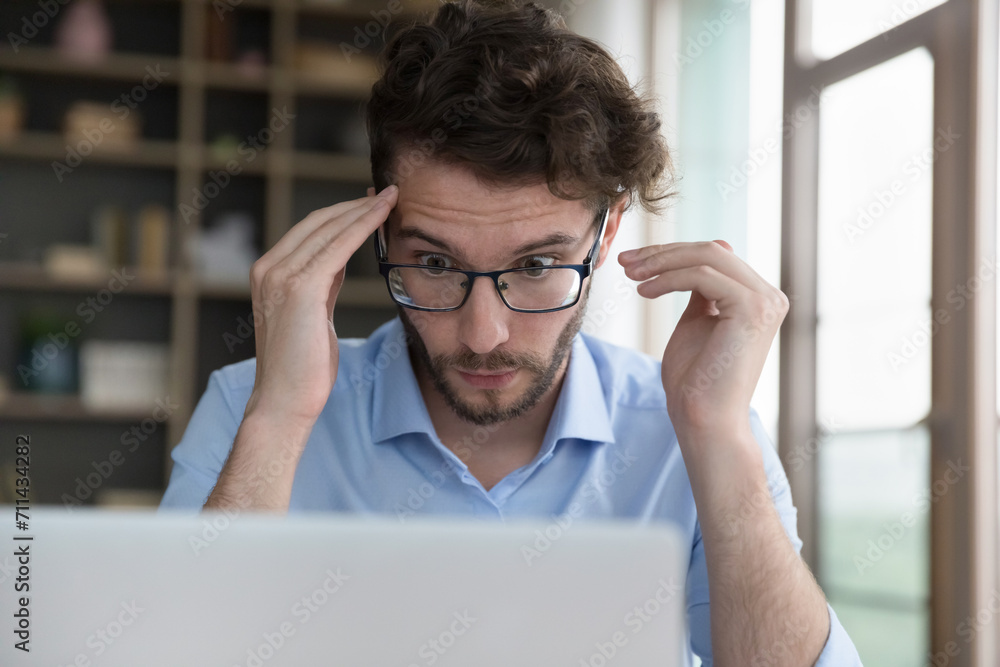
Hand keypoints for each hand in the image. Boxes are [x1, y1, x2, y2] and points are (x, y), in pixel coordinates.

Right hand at [245, 185, 398, 426]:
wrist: (286, 402)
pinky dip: (363, 225)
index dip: (343, 214)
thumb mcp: (313, 314)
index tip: (371, 202)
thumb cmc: (303, 367)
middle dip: (355, 205)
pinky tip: (383, 214)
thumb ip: (321, 284)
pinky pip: (338, 245)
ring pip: (329, 228)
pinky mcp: (300, 286)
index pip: (310, 230)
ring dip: (363, 209)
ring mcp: (280, 275)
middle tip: (388, 192)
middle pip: (319, 222)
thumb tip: (338, 259)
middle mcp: (269, 268)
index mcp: (269, 273)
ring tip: (392, 197)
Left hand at [618, 240, 787, 442]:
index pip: (715, 256)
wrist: (705, 421)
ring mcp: (765, 301)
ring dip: (660, 262)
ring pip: (706, 257)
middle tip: (625, 260)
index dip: (671, 253)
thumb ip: (700, 291)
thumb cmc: (695, 382)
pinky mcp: (752, 308)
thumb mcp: (696, 323)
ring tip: (630, 276)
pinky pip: (702, 275)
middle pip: (711, 251)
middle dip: (662, 252)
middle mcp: (769, 296)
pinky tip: (644, 292)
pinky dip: (667, 279)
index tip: (633, 260)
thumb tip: (693, 260)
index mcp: (758, 299)